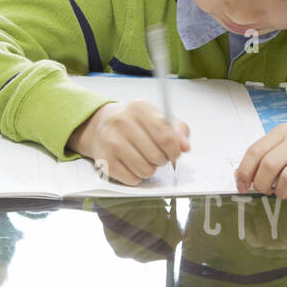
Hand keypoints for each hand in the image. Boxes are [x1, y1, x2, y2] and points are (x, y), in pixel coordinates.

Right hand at [67, 100, 190, 184]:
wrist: (100, 124)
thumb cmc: (134, 122)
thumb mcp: (157, 117)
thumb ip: (177, 130)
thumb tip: (185, 146)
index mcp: (139, 108)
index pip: (166, 137)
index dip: (175, 150)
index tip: (174, 153)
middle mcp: (123, 122)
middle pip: (157, 156)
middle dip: (162, 160)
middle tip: (156, 154)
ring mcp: (111, 141)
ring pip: (145, 170)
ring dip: (149, 169)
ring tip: (143, 159)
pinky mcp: (104, 160)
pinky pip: (132, 179)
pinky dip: (136, 176)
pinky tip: (131, 164)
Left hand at [235, 116, 286, 200]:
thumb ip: (268, 152)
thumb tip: (242, 177)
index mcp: (283, 132)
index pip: (255, 151)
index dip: (244, 172)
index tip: (242, 186)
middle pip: (269, 166)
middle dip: (262, 184)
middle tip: (266, 191)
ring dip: (282, 192)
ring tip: (285, 192)